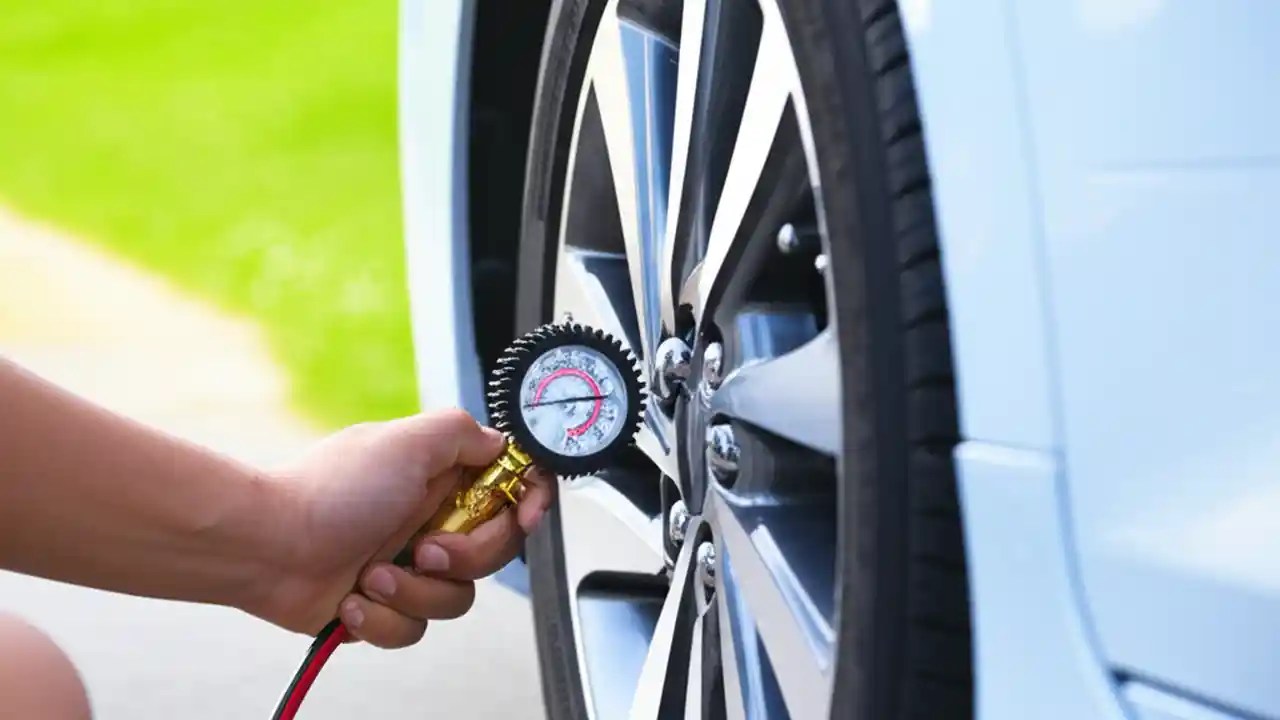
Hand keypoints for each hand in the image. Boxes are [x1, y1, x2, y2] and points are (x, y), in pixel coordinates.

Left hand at [253, 409, 552, 646]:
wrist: (266, 548)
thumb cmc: (327, 492)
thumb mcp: (404, 440)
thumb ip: (463, 432)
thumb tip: (498, 441)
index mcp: (441, 478)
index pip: (512, 488)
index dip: (529, 503)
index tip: (525, 517)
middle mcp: (430, 520)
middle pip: (494, 552)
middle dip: (463, 558)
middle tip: (424, 549)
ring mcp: (407, 566)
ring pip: (457, 598)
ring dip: (413, 592)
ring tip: (371, 575)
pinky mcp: (384, 606)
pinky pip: (415, 628)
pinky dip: (382, 618)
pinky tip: (351, 599)